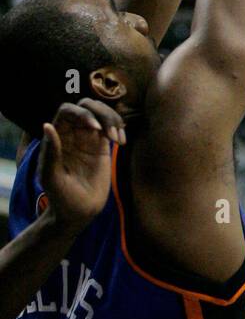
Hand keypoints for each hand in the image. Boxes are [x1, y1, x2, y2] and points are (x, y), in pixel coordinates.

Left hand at [39, 100, 124, 232]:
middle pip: (87, 105)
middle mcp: (72, 133)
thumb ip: (51, 152)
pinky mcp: (102, 145)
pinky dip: (120, 128)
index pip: (68, 111)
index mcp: (57, 137)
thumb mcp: (52, 177)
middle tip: (110, 134)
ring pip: (101, 112)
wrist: (79, 212)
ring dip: (113, 119)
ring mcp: (88, 138)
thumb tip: (47, 125)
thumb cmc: (61, 197)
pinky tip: (122, 141)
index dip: (82, 113)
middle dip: (102, 112)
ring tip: (118, 139)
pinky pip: (112, 126)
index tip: (95, 129)